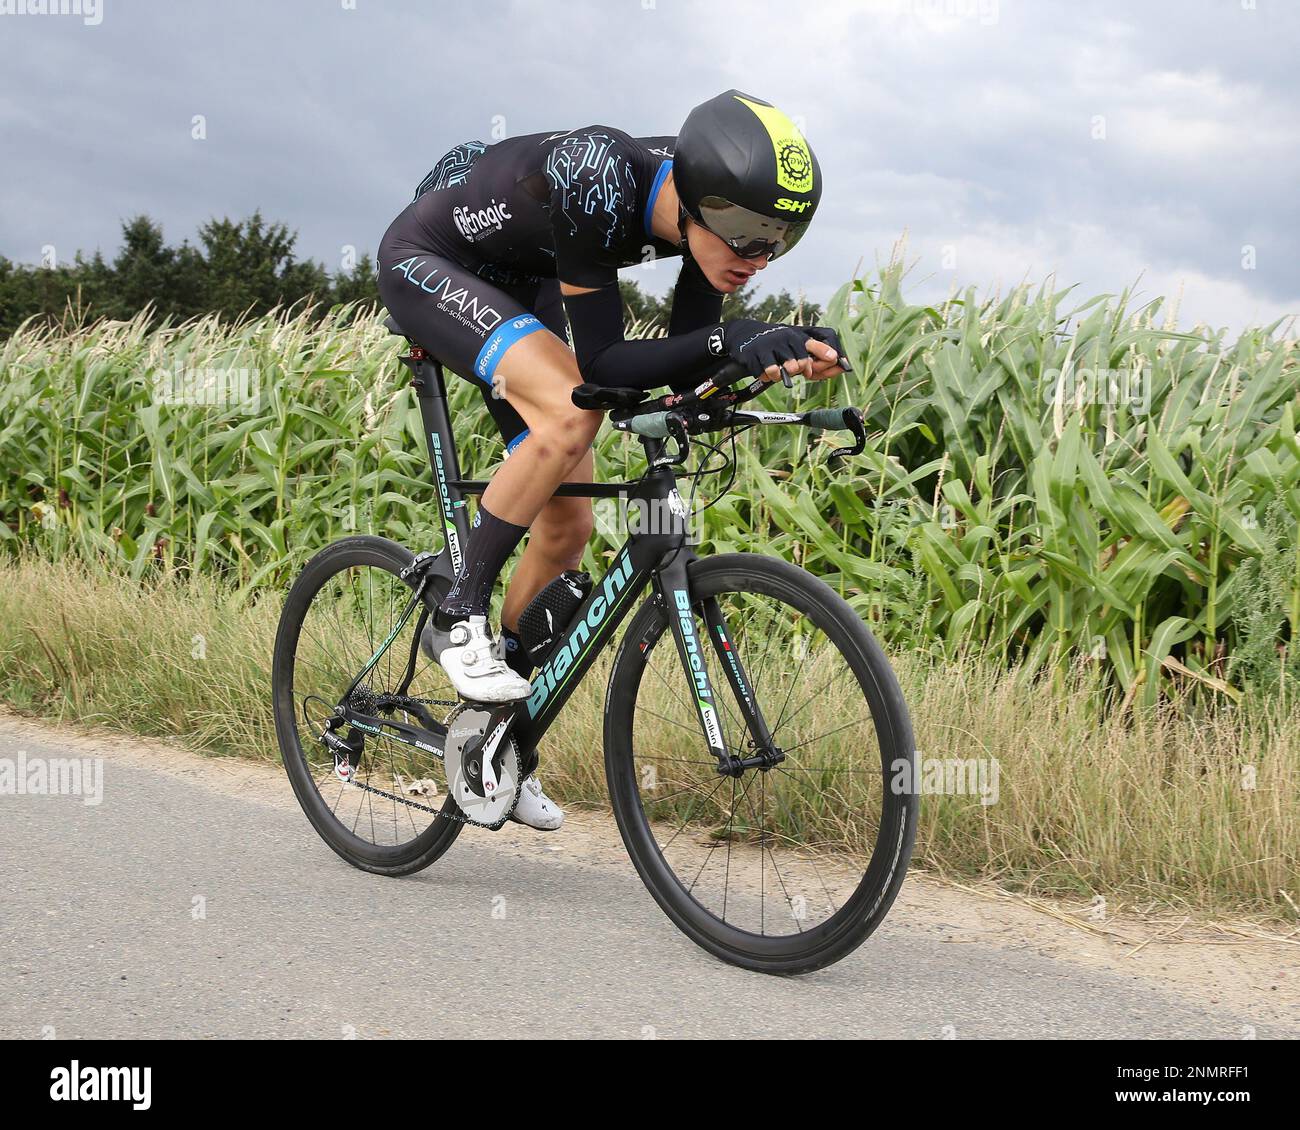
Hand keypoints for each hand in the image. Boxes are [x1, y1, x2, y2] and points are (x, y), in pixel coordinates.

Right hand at [719, 319, 844, 381]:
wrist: (746, 336)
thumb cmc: (777, 344)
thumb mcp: (796, 346)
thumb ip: (817, 359)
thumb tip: (841, 368)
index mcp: (797, 335)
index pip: (814, 343)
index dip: (825, 352)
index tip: (834, 358)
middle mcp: (785, 337)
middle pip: (802, 363)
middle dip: (801, 371)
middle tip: (794, 369)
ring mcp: (771, 345)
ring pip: (787, 369)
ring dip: (784, 375)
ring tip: (779, 371)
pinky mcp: (756, 354)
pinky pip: (769, 373)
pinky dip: (768, 377)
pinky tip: (765, 371)